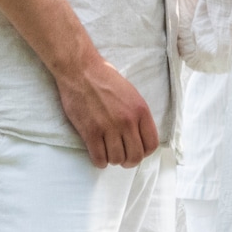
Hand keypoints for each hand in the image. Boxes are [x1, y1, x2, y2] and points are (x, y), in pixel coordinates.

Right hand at [52, 53, 159, 168]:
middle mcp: (127, 121)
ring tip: (108, 153)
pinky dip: (99, 161)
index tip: (136, 151)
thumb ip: (137, 115)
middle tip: (122, 157)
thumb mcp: (131, 94)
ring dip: (113, 160)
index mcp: (140, 111)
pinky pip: (99, 158)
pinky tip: (98, 155)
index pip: (151, 144)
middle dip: (129, 161)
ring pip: (117, 159)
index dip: (144, 152)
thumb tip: (139, 136)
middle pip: (135, 156)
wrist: (80, 70)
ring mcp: (108, 127)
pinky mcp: (90, 132)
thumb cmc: (105, 78)